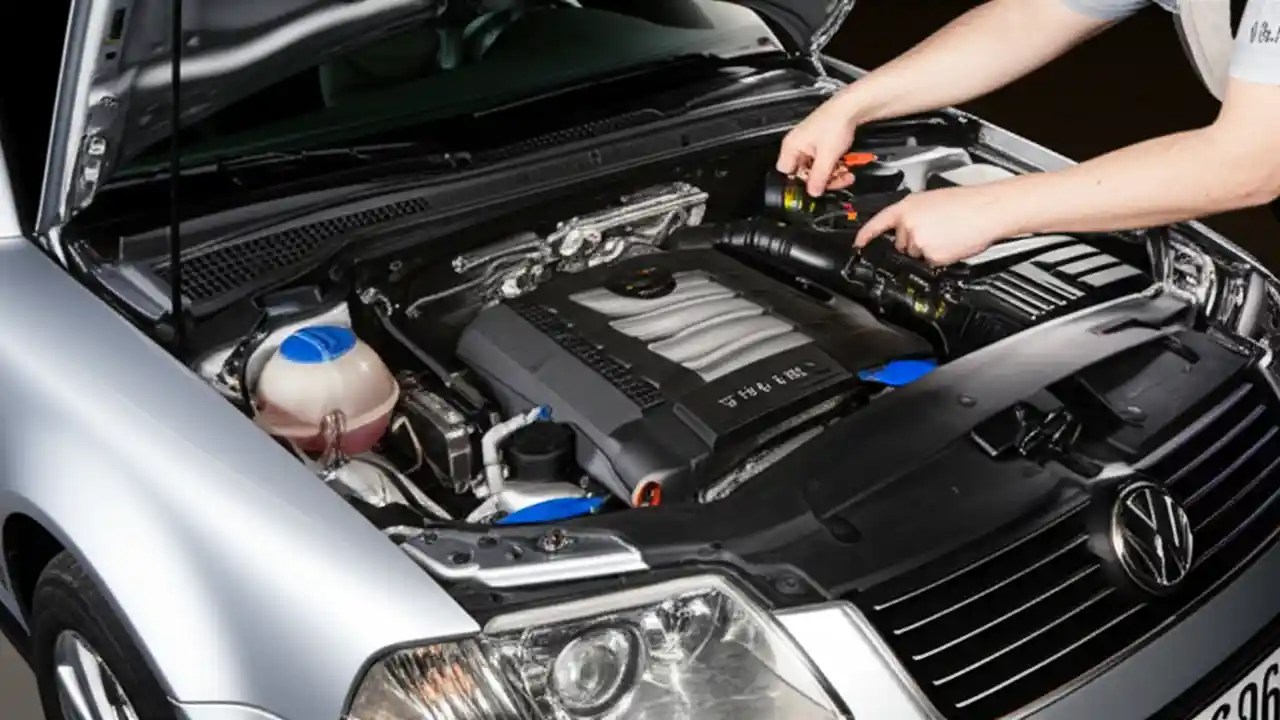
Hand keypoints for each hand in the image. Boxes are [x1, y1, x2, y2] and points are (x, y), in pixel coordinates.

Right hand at [776, 94, 861, 196]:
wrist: (852, 107)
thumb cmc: (836, 122)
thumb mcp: (827, 157)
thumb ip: (819, 178)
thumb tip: (813, 192)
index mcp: (791, 146)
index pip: (786, 173)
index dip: (800, 181)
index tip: (814, 185)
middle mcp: (798, 144)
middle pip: (804, 172)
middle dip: (822, 179)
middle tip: (835, 181)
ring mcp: (810, 143)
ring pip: (816, 168)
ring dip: (831, 174)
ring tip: (844, 174)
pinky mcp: (821, 142)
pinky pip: (824, 160)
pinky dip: (834, 165)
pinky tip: (845, 165)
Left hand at [853, 187, 1011, 265]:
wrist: (988, 210)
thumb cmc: (967, 204)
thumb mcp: (931, 200)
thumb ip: (912, 214)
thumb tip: (905, 228)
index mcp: (906, 207)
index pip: (877, 222)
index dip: (865, 235)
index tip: (858, 243)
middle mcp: (908, 224)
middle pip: (900, 244)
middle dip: (914, 242)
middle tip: (936, 230)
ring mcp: (917, 241)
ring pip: (915, 255)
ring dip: (927, 250)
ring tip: (947, 235)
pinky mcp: (930, 256)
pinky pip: (930, 263)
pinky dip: (939, 258)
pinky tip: (951, 244)